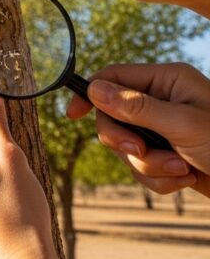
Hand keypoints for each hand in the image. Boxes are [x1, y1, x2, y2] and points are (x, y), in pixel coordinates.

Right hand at [67, 62, 209, 196]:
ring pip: (127, 147)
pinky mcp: (167, 156)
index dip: (91, 94)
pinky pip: (142, 168)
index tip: (73, 115)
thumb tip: (94, 90)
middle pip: (113, 116)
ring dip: (149, 166)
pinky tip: (185, 180)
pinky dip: (158, 180)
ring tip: (180, 171)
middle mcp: (162, 101)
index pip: (114, 77)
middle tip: (140, 153)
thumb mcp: (183, 125)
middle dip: (126, 141)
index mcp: (167, 80)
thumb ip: (136, 107)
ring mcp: (163, 129)